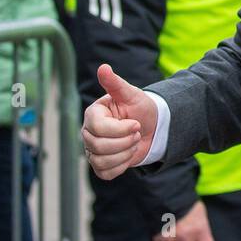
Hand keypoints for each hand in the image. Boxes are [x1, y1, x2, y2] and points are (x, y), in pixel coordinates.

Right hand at [81, 64, 156, 179]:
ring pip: (101, 161)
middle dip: (125, 142)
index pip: (99, 128)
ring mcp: (92, 150)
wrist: (151, 128)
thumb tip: (103, 67)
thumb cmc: (140, 108)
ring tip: (133, 143)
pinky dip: (121, 166)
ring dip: (125, 154)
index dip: (121, 129)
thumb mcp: (131, 94)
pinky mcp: (100, 165)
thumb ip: (115, 83)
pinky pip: (105, 173)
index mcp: (93, 114)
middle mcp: (88, 132)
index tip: (136, 124)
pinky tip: (128, 155)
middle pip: (99, 146)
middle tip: (137, 133)